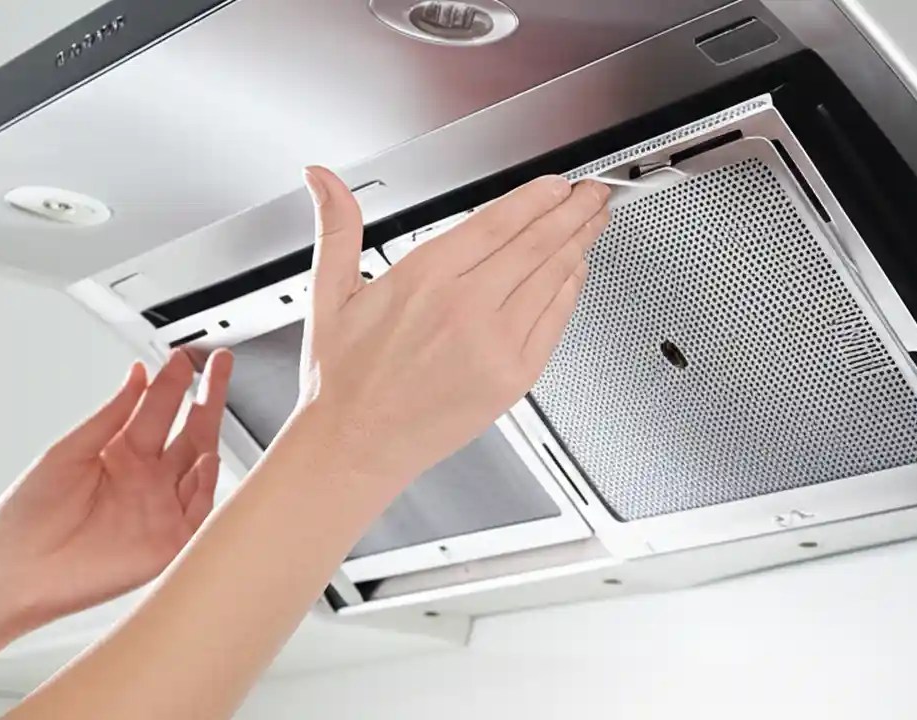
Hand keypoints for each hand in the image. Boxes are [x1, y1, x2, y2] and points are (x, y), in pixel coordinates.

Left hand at [0, 349, 232, 657]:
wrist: (16, 574)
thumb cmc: (28, 518)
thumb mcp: (67, 452)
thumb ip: (111, 415)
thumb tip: (137, 377)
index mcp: (121, 455)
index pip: (158, 410)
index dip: (172, 382)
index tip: (183, 358)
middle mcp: (147, 480)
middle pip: (190, 431)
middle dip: (208, 396)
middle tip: (219, 364)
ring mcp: (162, 509)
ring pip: (201, 465)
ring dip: (208, 435)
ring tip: (210, 404)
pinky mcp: (170, 542)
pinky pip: (201, 510)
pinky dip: (207, 485)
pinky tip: (205, 462)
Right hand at [295, 166, 609, 482]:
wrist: (356, 446)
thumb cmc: (345, 378)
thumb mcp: (329, 293)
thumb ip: (337, 228)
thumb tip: (322, 178)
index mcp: (425, 277)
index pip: (498, 220)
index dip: (538, 197)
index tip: (558, 184)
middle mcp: (465, 306)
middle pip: (536, 243)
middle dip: (572, 211)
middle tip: (593, 192)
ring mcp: (495, 343)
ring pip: (552, 278)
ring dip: (579, 243)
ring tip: (594, 221)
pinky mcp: (513, 377)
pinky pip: (554, 321)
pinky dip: (570, 291)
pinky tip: (576, 272)